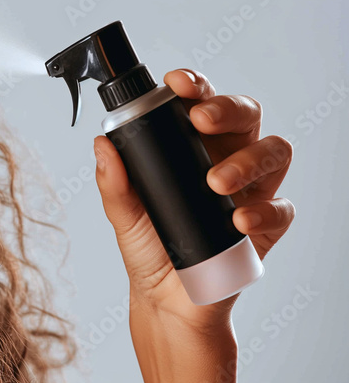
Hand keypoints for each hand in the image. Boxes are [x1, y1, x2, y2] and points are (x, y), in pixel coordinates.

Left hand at [93, 68, 295, 330]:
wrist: (165, 299)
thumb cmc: (148, 246)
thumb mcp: (123, 213)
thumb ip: (114, 181)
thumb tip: (102, 145)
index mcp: (191, 145)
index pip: (200, 102)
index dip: (195, 85)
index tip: (177, 83)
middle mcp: (226, 157)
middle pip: (245, 114)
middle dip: (226, 108)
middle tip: (200, 121)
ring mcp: (250, 189)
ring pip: (273, 152)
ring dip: (247, 160)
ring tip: (216, 182)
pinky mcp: (265, 225)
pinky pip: (280, 208)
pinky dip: (262, 210)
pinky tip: (238, 219)